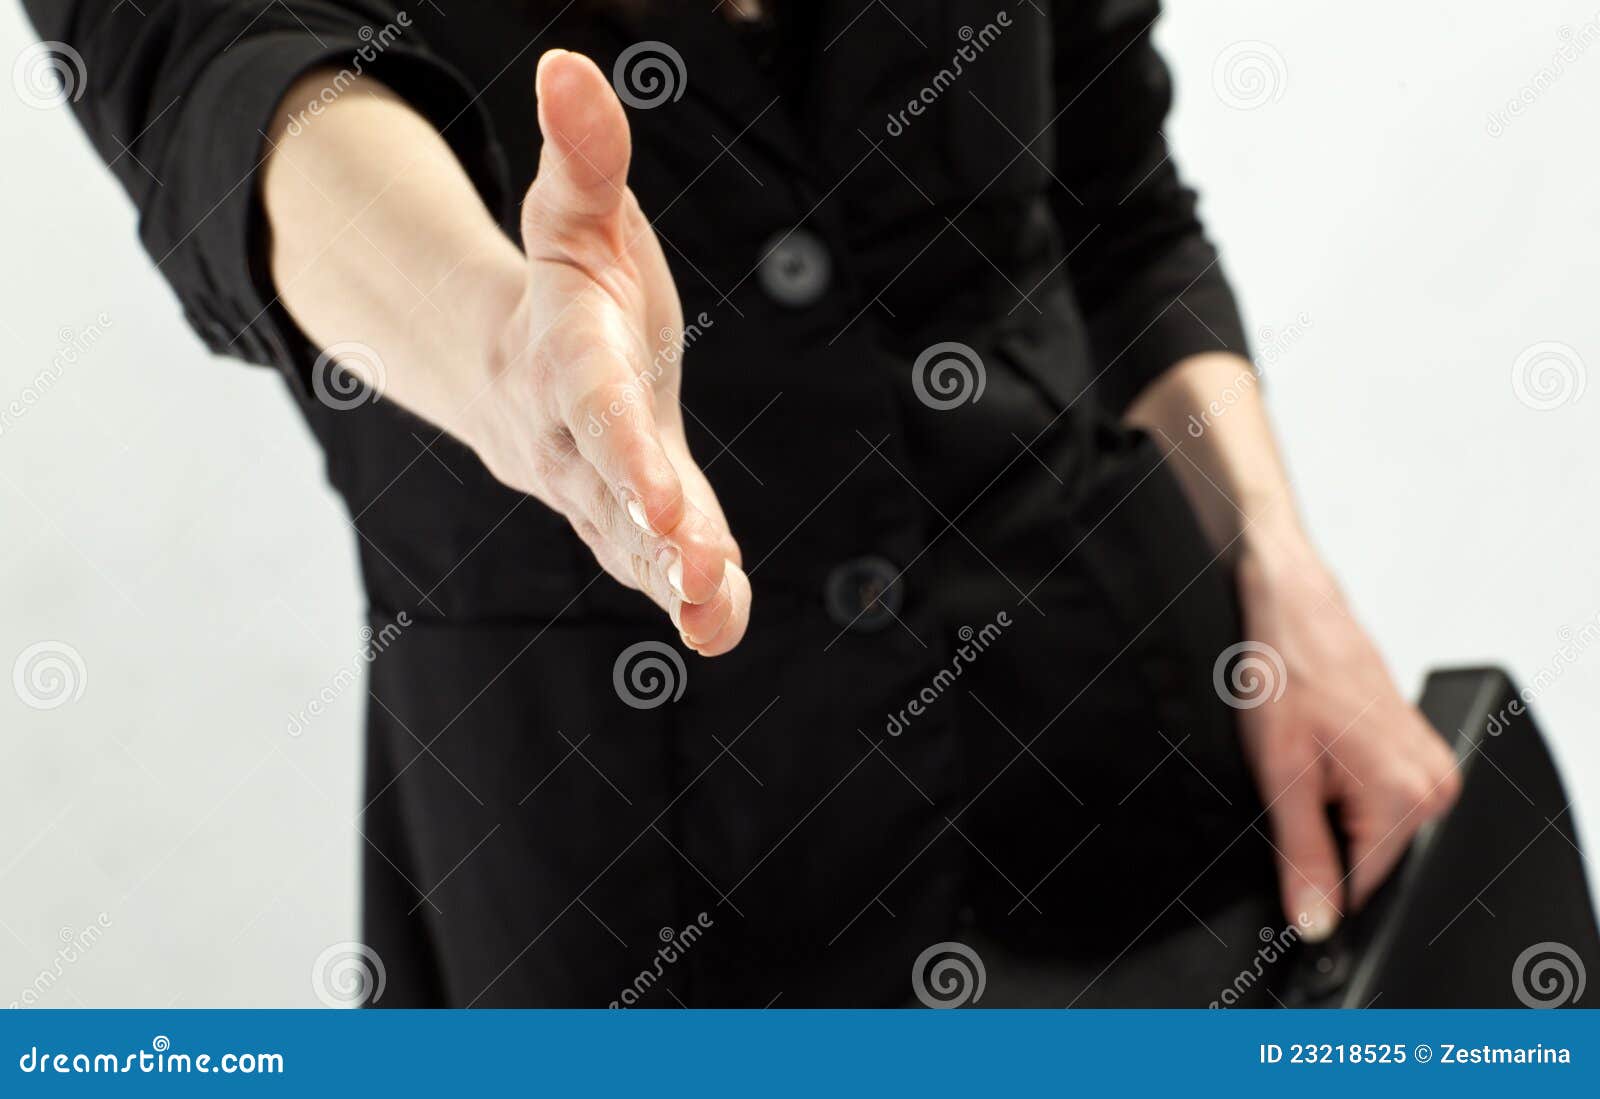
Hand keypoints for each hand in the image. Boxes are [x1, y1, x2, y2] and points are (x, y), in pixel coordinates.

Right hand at [464, 50, 748, 654]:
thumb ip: (584, 149)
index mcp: (565, 355)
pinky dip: (687, 601)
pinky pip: (651, 565)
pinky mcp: (628, 521)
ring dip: (670, 578)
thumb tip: (571, 63)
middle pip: (610, 487)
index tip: (665, 492)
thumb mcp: (576, 210)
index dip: (625, 449)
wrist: (523, 368)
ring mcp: (598, 489)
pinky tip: (722, 629)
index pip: (594, 404)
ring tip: (714, 615)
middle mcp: (574, 435)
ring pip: (627, 542)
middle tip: (698, 567)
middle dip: (652, 527)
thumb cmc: (570, 284)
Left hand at [1232, 535, 1460, 938]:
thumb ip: (1301, 857)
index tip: (1288, 870)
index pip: (1365, 890)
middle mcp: (1432, 782)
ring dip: (1332, 813)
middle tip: (1294, 789)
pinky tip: (1322, 753)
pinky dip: (1343, 790)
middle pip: (1370, 859)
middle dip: (1324, 841)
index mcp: (1406, 794)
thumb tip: (1315, 921)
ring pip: (1371, 830)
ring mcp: (1429, 765)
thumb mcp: (1281, 776)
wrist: (1293, 609)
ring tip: (1308, 761)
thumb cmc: (1285, 672)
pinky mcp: (1415, 752)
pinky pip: (1377, 800)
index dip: (1318, 890)